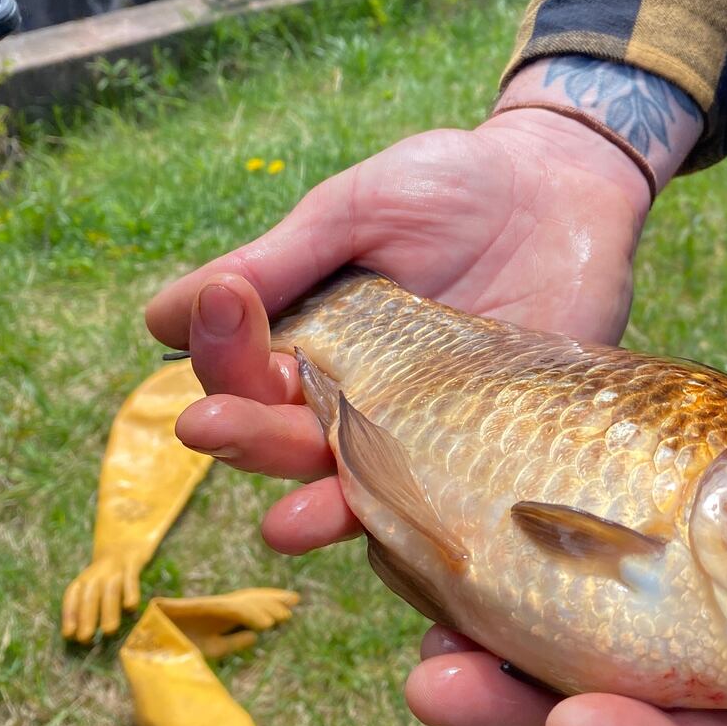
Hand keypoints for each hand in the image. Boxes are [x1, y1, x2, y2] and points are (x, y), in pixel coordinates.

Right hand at [145, 111, 651, 552]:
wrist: (566, 185)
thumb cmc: (453, 185)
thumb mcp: (355, 208)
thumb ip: (276, 261)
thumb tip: (160, 319)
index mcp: (312, 343)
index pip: (245, 372)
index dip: (221, 350)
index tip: (221, 305)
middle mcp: (358, 400)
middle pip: (287, 441)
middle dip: (245, 438)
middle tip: (206, 427)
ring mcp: (427, 432)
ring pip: (361, 487)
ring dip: (318, 510)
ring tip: (286, 527)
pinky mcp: (497, 450)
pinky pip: (454, 505)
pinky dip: (425, 529)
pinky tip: (398, 540)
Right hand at [150, 589, 300, 659]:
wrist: (148, 647)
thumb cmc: (177, 647)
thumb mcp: (213, 648)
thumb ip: (233, 642)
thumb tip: (255, 638)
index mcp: (221, 616)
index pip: (249, 606)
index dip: (270, 603)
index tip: (292, 605)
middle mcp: (217, 608)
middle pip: (249, 599)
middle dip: (272, 599)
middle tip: (296, 599)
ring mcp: (208, 607)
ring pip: (242, 603)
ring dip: (263, 609)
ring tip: (284, 616)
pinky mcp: (200, 609)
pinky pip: (229, 610)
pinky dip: (248, 615)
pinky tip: (264, 623)